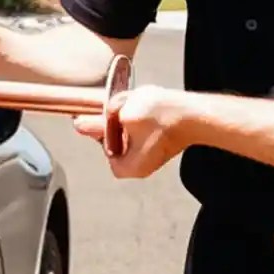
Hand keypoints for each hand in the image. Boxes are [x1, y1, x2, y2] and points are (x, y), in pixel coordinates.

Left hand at [73, 85, 189, 178]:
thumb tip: (78, 125)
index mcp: (128, 166)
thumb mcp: (123, 114)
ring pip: (125, 133)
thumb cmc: (163, 115)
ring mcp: (150, 155)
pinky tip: (145, 107)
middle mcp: (139, 166)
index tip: (107, 116)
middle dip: (114, 123)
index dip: (102, 130)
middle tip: (124, 109)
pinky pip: (138, 129)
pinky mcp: (157, 142)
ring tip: (137, 106)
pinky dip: (138, 116)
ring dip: (126, 116)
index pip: (102, 148)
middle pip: (112, 142)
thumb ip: (98, 122)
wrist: (195, 113)